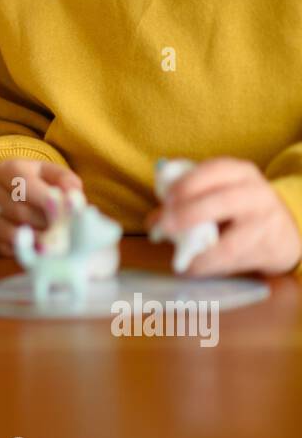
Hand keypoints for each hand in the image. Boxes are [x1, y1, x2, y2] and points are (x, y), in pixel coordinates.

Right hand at [0, 157, 83, 256]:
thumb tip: (73, 196)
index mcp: (7, 169)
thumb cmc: (38, 183)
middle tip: (66, 236)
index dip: (46, 201)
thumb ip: (66, 182)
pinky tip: (40, 251)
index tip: (64, 214)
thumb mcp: (53, 174)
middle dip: (46, 225)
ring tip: (56, 246)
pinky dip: (25, 250)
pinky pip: (4, 246)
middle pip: (20, 211)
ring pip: (11, 232)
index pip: (24, 185)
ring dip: (37, 241)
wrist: (11, 192)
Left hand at [144, 157, 301, 275]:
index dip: (187, 183)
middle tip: (164, 226)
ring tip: (179, 259)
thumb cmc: (240, 209)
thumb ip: (189, 200)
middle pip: (222, 201)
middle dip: (188, 214)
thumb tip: (153, 220)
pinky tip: (193, 267)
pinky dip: (209, 266)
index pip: (213, 170)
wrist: (284, 231)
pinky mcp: (266, 248)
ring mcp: (263, 223)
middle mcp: (255, 193)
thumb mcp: (220, 193)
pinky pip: (233, 261)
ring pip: (230, 242)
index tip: (165, 197)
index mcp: (238, 172)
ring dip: (199, 253)